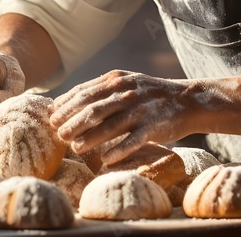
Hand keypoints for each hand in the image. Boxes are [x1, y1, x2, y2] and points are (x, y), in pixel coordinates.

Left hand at [51, 70, 192, 163]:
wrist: (188, 100)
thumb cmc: (150, 95)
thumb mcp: (126, 83)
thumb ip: (101, 90)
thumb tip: (67, 103)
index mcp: (116, 80)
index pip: (84, 92)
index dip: (66, 105)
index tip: (51, 117)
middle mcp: (126, 93)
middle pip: (92, 108)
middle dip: (72, 122)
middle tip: (57, 134)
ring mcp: (140, 110)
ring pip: (109, 125)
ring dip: (89, 138)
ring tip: (74, 147)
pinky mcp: (153, 126)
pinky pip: (132, 141)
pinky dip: (118, 150)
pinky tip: (105, 160)